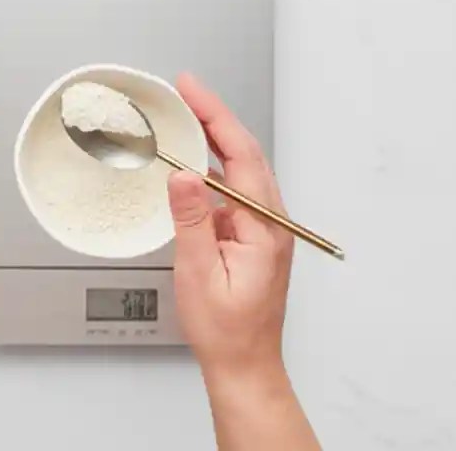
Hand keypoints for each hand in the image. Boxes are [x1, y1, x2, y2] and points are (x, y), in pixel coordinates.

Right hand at [168, 74, 290, 377]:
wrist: (244, 364)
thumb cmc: (226, 330)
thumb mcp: (197, 273)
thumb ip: (191, 220)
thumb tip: (184, 175)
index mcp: (264, 227)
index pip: (240, 155)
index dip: (214, 116)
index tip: (191, 90)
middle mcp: (271, 222)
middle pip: (245, 153)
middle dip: (214, 116)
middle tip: (185, 91)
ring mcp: (264, 229)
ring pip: (241, 169)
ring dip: (214, 139)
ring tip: (185, 116)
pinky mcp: (253, 237)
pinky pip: (234, 190)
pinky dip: (213, 167)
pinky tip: (193, 163)